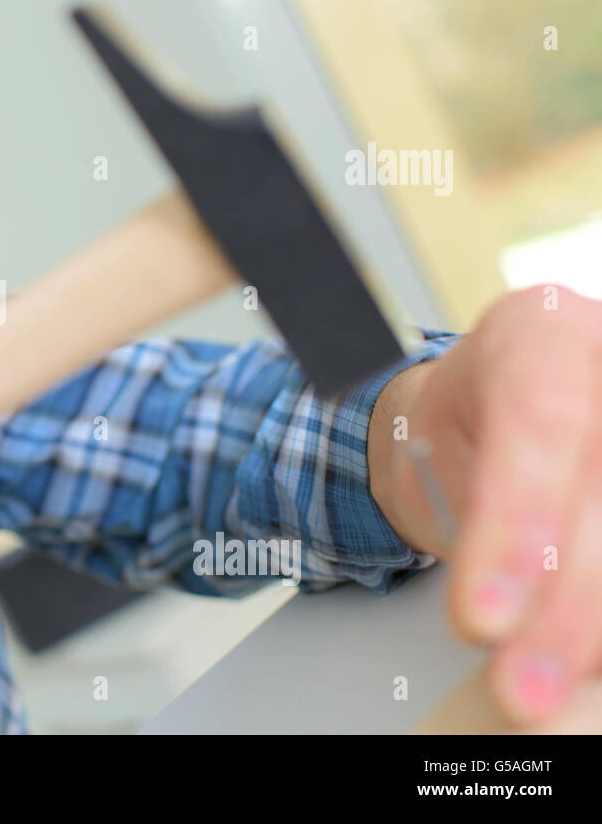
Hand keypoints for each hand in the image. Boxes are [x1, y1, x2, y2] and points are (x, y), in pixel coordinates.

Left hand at [372, 284, 601, 728]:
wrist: (494, 408)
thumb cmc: (466, 427)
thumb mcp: (437, 449)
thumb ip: (476, 517)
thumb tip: (497, 627)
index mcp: (538, 335)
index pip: (537, 423)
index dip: (517, 526)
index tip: (482, 617)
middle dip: (567, 603)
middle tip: (522, 687)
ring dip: (595, 619)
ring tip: (550, 683)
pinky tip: (588, 656)